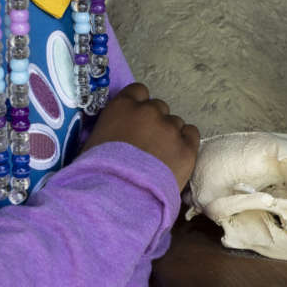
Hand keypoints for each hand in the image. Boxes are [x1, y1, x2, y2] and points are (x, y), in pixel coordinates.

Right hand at [82, 83, 199, 188]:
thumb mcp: (94, 142)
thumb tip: (114, 137)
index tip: (135, 122)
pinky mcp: (187, 148)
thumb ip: (109, 130)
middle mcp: (149, 111)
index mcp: (123, 106)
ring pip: (175, 123)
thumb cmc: (97, 172)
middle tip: (147, 144)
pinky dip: (185, 143)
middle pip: (159, 108)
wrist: (118, 195)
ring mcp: (170, 128)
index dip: (138, 107)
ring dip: (169, 135)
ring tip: (161, 157)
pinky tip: (177, 157)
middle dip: (154, 123)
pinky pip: (192, 134)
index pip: (138, 91)